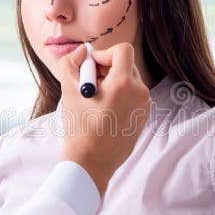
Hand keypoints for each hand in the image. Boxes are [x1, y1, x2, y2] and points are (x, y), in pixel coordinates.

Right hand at [56, 42, 150, 194]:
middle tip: (90, 83)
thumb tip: (83, 51)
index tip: (92, 68)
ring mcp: (145, 106)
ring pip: (129, 80)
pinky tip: (105, 112)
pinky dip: (119, 96)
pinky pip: (133, 96)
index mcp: (124, 83)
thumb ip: (71, 63)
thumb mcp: (69, 90)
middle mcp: (140, 92)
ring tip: (96, 101)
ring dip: (112, 83)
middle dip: (106, 69)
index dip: (104, 54)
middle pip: (126, 65)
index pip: (122, 50)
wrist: (92, 163)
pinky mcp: (144, 117)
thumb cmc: (80, 128)